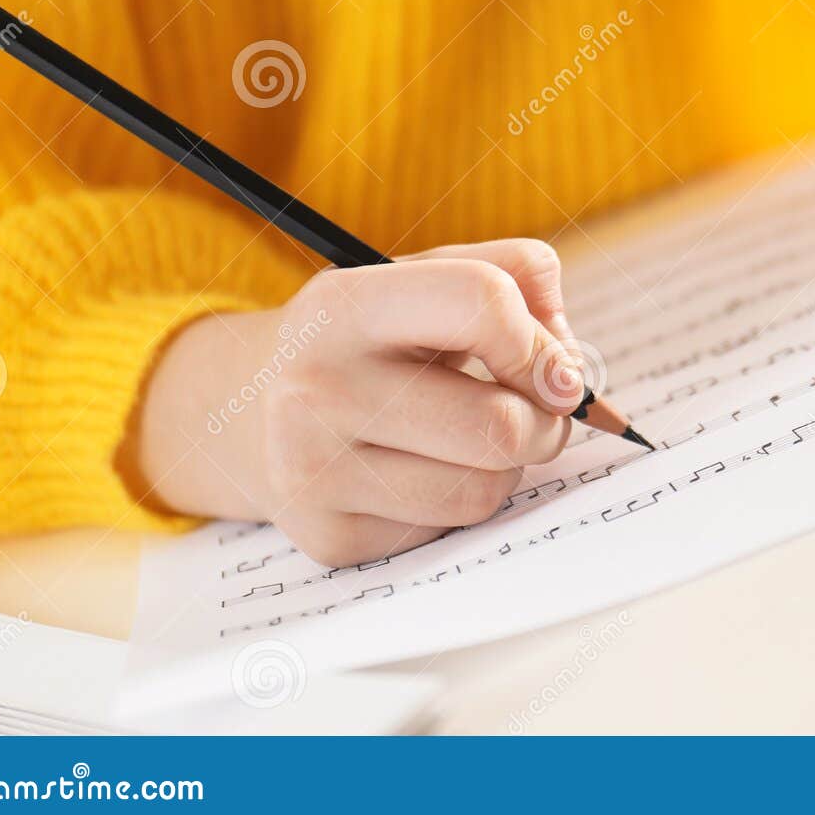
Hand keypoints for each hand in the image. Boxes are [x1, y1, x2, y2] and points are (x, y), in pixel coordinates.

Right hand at [130, 240, 582, 566]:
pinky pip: (452, 527)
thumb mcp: (422, 277)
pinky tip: (423, 469)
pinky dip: (460, 497)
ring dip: (507, 464)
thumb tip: (567, 365)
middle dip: (545, 420)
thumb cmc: (368, 338)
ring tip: (473, 435)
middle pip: (500, 424)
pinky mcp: (330, 537)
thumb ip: (512, 278)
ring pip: (487, 487)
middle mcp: (317, 387)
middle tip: (535, 409)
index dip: (541, 340)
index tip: (553, 366)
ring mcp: (315, 470)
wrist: (247, 409)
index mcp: (343, 304)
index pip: (483, 303)